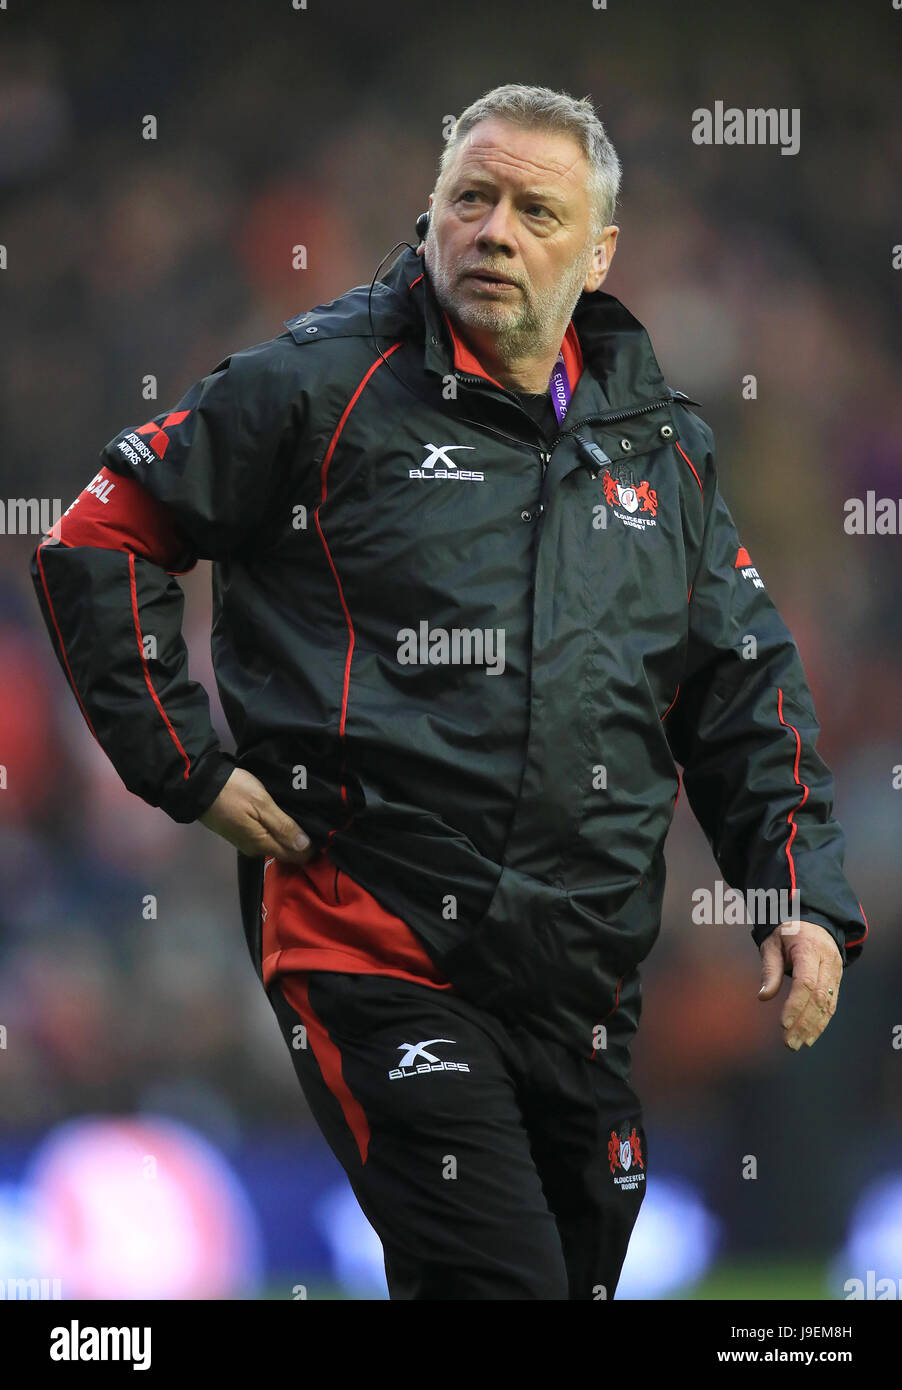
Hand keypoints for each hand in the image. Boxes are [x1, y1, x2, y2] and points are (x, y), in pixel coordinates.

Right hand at [199, 768, 317, 865]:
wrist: (199, 784)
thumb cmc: (234, 792)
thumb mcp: (262, 804)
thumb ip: (283, 827)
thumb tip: (305, 847)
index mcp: (262, 844)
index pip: (294, 857)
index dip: (311, 849)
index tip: (325, 834)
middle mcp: (255, 849)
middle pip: (285, 852)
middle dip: (302, 844)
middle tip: (319, 824)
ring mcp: (246, 841)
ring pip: (275, 844)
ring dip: (289, 836)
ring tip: (305, 820)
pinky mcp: (240, 832)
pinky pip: (265, 836)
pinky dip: (277, 830)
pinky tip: (284, 819)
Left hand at [758, 920, 841, 1049]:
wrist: (813, 920)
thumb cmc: (787, 931)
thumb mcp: (772, 943)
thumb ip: (770, 969)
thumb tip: (763, 997)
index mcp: (810, 949)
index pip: (805, 983)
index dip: (796, 1006)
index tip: (784, 1025)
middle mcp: (827, 961)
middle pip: (819, 998)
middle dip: (804, 1023)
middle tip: (789, 1043)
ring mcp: (836, 971)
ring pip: (828, 1004)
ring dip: (814, 1027)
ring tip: (799, 1043)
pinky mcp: (837, 979)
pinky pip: (831, 1003)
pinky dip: (821, 1021)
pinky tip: (810, 1035)